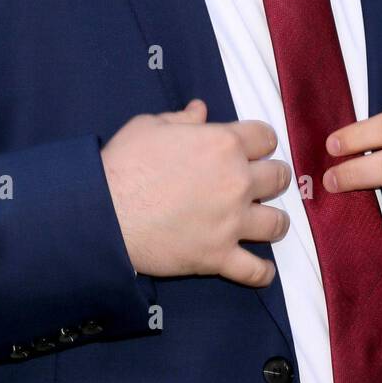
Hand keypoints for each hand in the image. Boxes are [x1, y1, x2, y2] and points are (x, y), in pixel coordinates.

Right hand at [100, 99, 290, 285]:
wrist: (103, 212)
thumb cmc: (124, 164)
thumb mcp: (150, 126)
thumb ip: (182, 119)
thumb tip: (200, 110)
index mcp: (223, 144)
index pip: (266, 137)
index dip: (261, 142)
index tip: (255, 149)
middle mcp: (236, 180)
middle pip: (278, 177)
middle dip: (272, 177)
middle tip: (260, 184)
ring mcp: (230, 221)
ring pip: (277, 222)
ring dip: (274, 221)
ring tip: (267, 222)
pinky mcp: (218, 255)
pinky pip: (254, 269)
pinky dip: (261, 272)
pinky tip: (263, 269)